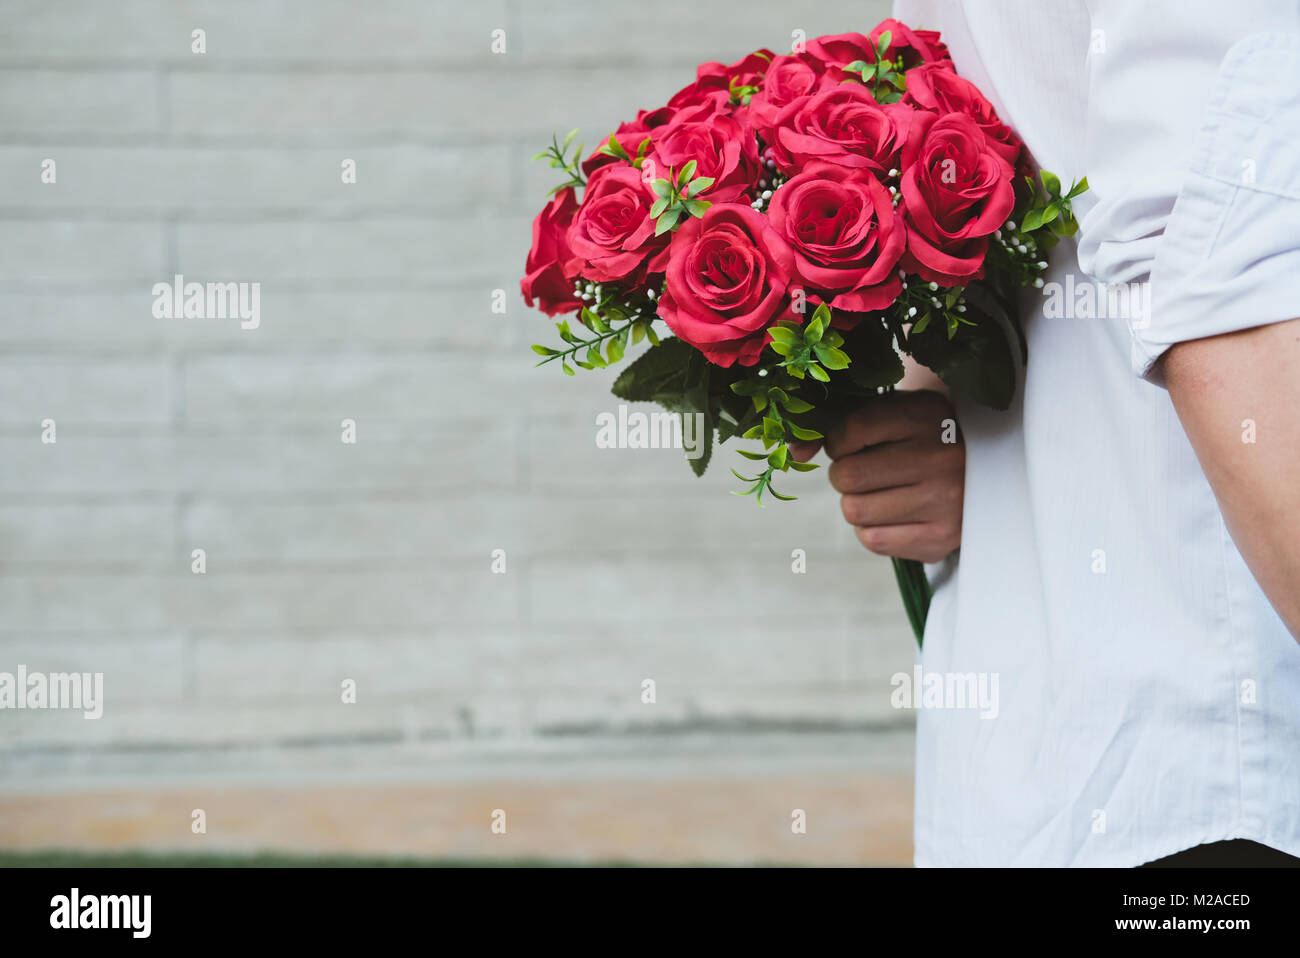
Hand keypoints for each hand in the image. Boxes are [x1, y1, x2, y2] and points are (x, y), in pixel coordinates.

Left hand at [790, 390, 964, 562]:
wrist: (986, 473)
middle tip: (867, 471)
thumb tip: (793, 454)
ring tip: (882, 491)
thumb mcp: (893, 413)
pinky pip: (872, 540)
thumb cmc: (922, 437)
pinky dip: (871, 528)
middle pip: (847, 476)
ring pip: (855, 511)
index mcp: (926, 416)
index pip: (851, 430)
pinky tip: (893, 513)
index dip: (838, 441)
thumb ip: (838, 424)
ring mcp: (945, 501)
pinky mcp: (940, 538)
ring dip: (856, 502)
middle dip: (844, 474)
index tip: (852, 443)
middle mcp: (940, 458)